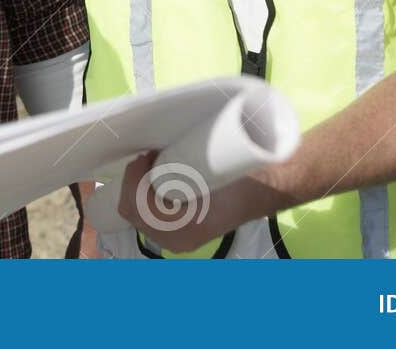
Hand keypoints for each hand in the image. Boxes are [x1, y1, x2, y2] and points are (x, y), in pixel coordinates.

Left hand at [116, 150, 278, 254]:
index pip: (137, 206)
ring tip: (153, 166)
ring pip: (138, 216)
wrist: (263, 189)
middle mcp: (176, 240)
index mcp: (182, 228)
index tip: (147, 155)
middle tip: (148, 157)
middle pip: (132, 212)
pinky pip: (149, 219)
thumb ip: (179, 167)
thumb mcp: (207, 168)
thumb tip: (152, 155)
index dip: (134, 177)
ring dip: (139, 189)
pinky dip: (146, 199)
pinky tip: (158, 181)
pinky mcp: (179, 234)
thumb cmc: (238, 178)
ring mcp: (176, 240)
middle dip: (133, 181)